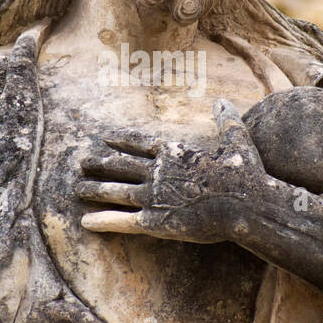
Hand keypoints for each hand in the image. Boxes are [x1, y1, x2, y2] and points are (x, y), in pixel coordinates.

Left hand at [77, 99, 268, 243]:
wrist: (246, 205)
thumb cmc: (244, 173)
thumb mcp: (237, 139)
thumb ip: (225, 119)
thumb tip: (222, 100)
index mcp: (173, 152)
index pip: (139, 143)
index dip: (121, 140)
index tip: (105, 138)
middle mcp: (158, 171)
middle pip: (121, 165)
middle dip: (99, 163)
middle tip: (81, 161)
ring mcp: (154, 196)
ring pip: (116, 191)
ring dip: (94, 189)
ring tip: (76, 188)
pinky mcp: (156, 221)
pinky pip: (123, 221)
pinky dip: (103, 221)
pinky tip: (85, 222)